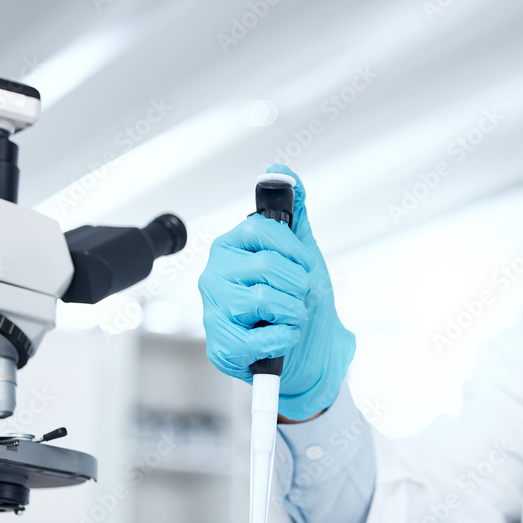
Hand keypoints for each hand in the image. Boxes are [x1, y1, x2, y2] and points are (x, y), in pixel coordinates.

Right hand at [199, 164, 355, 420]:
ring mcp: (214, 312)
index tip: (306, 264)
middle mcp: (214, 276)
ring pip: (264, 299)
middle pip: (266, 266)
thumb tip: (282, 171)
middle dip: (298, 284)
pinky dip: (286, 338)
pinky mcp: (222, 347)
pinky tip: (284, 337)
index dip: (293, 248)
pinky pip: (264, 337)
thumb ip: (292, 213)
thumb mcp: (301, 252)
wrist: (307, 350)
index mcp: (229, 248)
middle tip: (301, 296)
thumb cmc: (298, 300)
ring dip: (294, 311)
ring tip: (292, 316)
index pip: (261, 230)